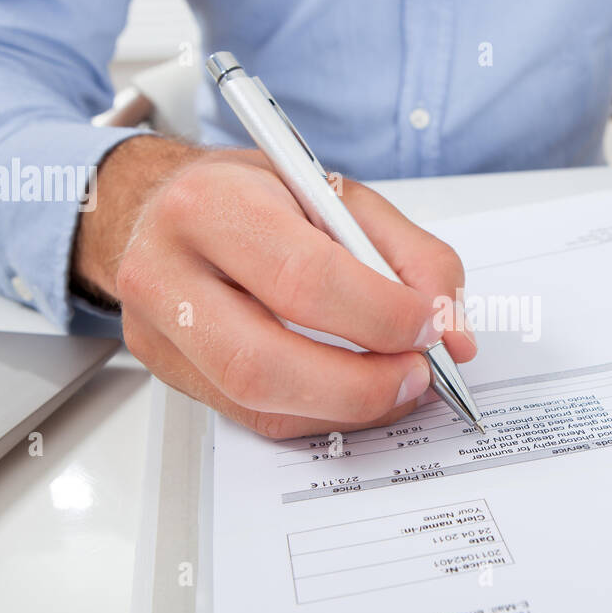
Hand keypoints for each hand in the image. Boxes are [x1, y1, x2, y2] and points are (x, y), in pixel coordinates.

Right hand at [74, 137, 475, 437]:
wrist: (159, 207)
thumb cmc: (252, 197)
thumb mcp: (335, 194)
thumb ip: (410, 256)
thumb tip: (453, 331)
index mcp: (213, 204)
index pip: (303, 278)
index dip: (381, 315)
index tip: (430, 325)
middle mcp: (167, 271)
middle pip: (266, 360)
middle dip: (362, 382)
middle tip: (419, 374)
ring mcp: (158, 332)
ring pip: (256, 402)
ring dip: (346, 407)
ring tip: (396, 384)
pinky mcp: (169, 374)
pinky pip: (253, 418)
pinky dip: (320, 415)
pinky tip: (354, 392)